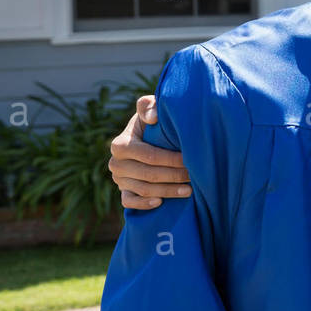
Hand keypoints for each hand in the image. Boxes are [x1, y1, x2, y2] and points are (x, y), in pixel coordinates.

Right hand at [108, 95, 191, 209]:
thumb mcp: (149, 109)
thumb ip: (148, 105)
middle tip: (195, 177)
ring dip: (168, 191)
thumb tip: (152, 118)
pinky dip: (144, 204)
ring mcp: (119, 180)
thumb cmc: (153, 122)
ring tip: (190, 191)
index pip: (149, 156)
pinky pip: (130, 202)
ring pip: (144, 190)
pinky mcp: (123, 192)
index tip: (189, 159)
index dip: (171, 159)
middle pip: (149, 175)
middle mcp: (116, 163)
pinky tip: (161, 202)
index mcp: (120, 144)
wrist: (147, 137)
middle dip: (174, 176)